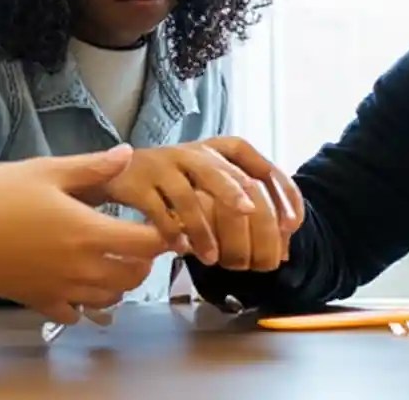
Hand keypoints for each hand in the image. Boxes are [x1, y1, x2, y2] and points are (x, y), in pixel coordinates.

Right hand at [0, 145, 175, 323]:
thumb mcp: (46, 171)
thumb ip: (92, 167)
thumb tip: (126, 153)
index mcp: (88, 232)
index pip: (148, 243)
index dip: (163, 235)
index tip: (162, 223)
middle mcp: (81, 268)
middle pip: (136, 276)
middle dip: (146, 260)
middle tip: (137, 239)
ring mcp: (62, 290)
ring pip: (113, 298)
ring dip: (121, 281)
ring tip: (111, 257)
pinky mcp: (40, 302)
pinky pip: (78, 313)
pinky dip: (87, 302)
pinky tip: (78, 280)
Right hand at [100, 136, 303, 270]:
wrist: (117, 170)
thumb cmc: (176, 182)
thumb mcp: (211, 183)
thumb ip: (245, 207)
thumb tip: (283, 250)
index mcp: (220, 150)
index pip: (259, 164)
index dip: (280, 191)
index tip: (292, 223)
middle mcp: (194, 153)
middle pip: (221, 173)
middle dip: (238, 198)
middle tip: (251, 220)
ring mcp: (164, 166)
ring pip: (189, 198)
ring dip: (203, 231)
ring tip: (213, 258)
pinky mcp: (139, 183)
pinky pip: (159, 211)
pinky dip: (173, 233)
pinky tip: (182, 250)